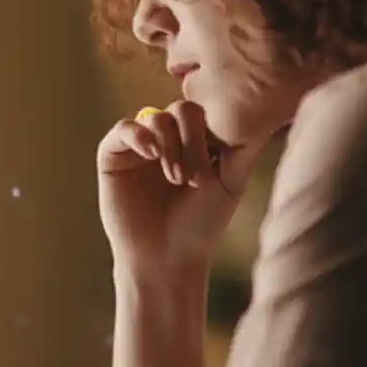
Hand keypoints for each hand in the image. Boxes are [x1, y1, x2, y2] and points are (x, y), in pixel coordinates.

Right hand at [96, 100, 265, 270]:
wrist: (165, 257)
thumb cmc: (200, 225)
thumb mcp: (230, 182)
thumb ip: (240, 147)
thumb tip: (253, 114)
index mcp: (196, 142)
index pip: (207, 112)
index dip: (213, 132)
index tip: (218, 168)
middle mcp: (168, 139)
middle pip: (183, 110)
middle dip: (192, 141)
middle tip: (194, 179)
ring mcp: (140, 146)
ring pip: (157, 118)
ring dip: (171, 145)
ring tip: (176, 178)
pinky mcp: (113, 155)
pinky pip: (124, 128)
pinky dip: (139, 135)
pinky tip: (151, 153)